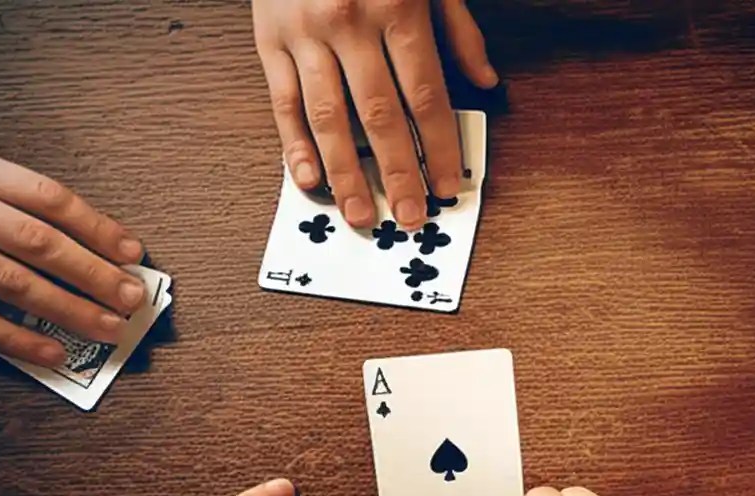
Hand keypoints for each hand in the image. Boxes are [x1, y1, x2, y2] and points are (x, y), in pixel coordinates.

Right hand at [0, 115, 149, 366]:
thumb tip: (56, 219)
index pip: (49, 197)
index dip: (97, 227)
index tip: (132, 251)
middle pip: (41, 243)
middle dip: (95, 274)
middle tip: (134, 298)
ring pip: (15, 284)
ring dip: (70, 310)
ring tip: (110, 328)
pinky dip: (17, 338)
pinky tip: (53, 353)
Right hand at [252, 0, 496, 228]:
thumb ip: (458, 29)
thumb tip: (487, 82)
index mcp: (397, 6)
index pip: (426, 95)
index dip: (440, 146)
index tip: (450, 184)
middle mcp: (349, 24)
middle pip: (380, 116)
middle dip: (399, 172)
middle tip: (411, 216)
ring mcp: (305, 34)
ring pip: (328, 118)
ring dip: (347, 173)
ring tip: (364, 214)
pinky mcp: (268, 39)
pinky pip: (282, 102)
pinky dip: (295, 145)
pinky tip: (310, 180)